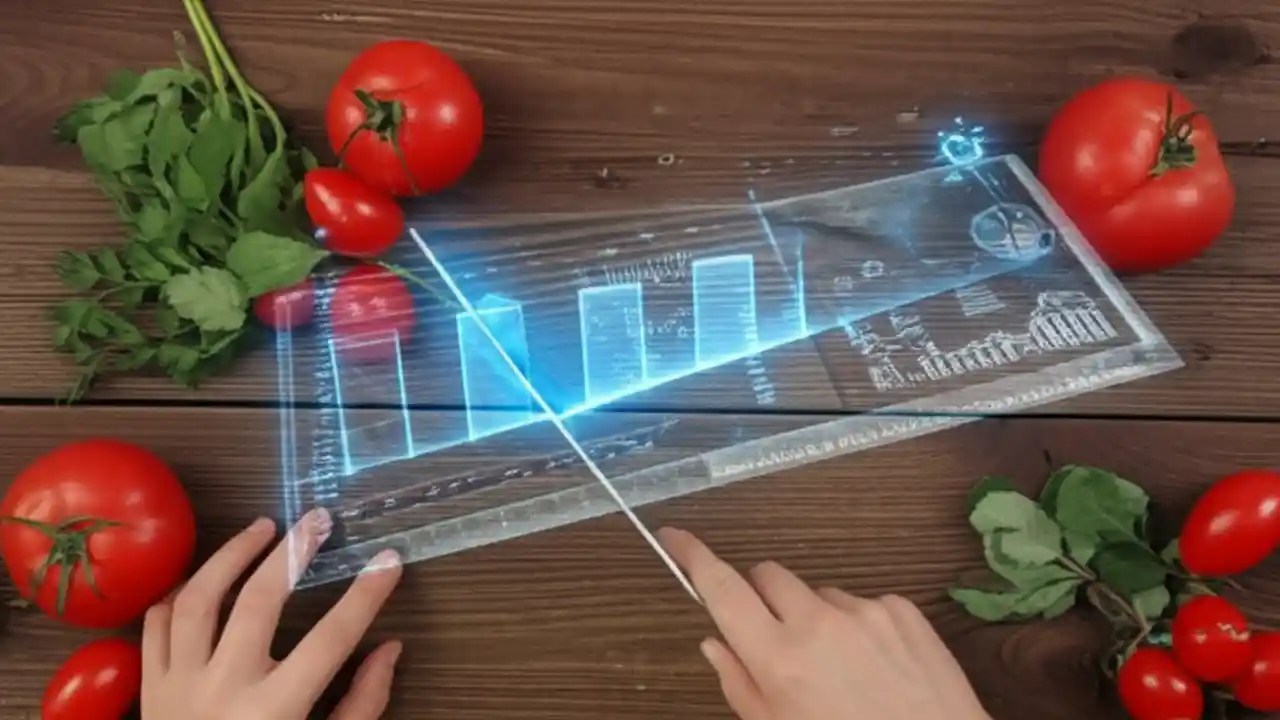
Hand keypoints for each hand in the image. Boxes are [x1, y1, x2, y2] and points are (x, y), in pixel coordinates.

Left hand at [142, 510, 403, 718]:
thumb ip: (361, 705)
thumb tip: (389, 648)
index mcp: (275, 713)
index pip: (331, 639)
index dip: (365, 596)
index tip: (389, 560)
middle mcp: (224, 692)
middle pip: (259, 603)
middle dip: (294, 554)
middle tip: (319, 519)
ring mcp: (178, 688)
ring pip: (198, 600)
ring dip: (231, 555)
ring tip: (263, 527)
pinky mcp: (150, 690)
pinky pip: (156, 625)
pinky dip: (178, 593)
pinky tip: (205, 575)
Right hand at [659, 527, 990, 719]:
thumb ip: (740, 684)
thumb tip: (714, 642)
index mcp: (779, 659)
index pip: (722, 587)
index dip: (691, 555)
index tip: (673, 536)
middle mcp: (818, 624)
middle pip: (768, 575)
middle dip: (761, 597)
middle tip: (774, 637)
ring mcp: (864, 611)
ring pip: (817, 592)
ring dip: (815, 616)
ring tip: (838, 667)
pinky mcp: (901, 609)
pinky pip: (862, 602)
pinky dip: (858, 625)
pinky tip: (874, 665)